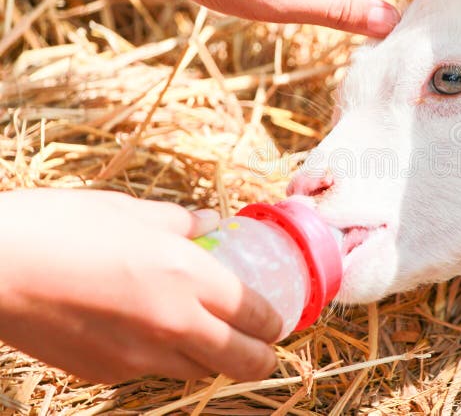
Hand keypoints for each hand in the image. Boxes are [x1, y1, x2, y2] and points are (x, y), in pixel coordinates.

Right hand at [0, 188, 281, 382]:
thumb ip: (179, 223)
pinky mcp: (105, 374)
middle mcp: (174, 324)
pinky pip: (150, 373)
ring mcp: (139, 358)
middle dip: (260, 356)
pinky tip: (146, 334)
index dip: (274, 321)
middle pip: (243, 361)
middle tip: (260, 344)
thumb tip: (209, 224)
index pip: (257, 314)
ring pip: (198, 372)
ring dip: (212, 359)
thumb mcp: (129, 211)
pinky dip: (162, 360)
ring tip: (206, 336)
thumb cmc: (62, 227)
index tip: (276, 318)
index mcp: (189, 278)